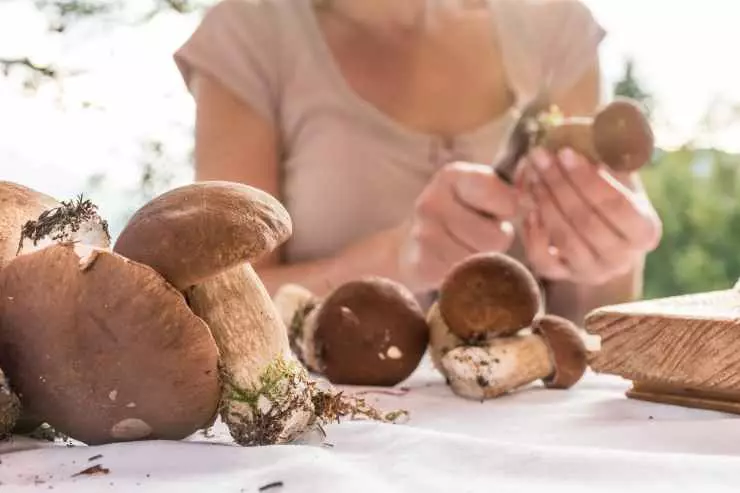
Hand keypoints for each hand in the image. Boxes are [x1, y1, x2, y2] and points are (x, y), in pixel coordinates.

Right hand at [394, 161, 519, 291]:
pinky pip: (463, 279)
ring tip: (464, 249)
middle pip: (496, 237)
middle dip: (494, 241)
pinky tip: (450, 265)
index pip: (505, 199)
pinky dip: (463, 278)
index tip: (498, 212)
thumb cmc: (454, 216)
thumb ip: (505, 191)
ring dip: (479, 261)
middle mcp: (433, 201)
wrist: (408, 248)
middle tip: (477, 236)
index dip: (508, 211)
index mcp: (452, 176)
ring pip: (481, 261)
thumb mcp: (475, 193)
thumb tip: (531, 199)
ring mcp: (424, 234)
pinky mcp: (421, 264)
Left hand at [517, 147, 661, 284]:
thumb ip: (610, 148)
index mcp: (645, 231)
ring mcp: (592, 271)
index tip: (563, 151)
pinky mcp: (564, 277)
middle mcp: (622, 259)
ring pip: (564, 238)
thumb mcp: (618, 169)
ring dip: (544, 201)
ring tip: (532, 174)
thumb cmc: (610, 190)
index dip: (587, 178)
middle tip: (538, 156)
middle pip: (586, 220)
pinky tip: (530, 208)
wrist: (598, 227)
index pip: (616, 205)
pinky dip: (533, 234)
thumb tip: (595, 122)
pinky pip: (544, 261)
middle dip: (558, 184)